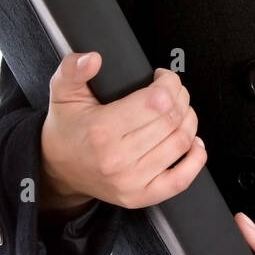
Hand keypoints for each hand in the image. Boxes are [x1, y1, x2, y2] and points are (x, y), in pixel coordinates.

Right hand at [39, 52, 206, 210]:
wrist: (58, 170)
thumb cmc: (66, 129)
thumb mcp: (62, 92)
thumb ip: (73, 69)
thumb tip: (93, 59)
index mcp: (101, 130)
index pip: (157, 101)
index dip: (169, 83)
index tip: (163, 77)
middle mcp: (118, 159)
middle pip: (172, 119)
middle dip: (180, 97)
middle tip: (172, 90)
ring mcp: (131, 180)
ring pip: (181, 143)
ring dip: (189, 120)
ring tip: (179, 110)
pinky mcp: (140, 196)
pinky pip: (181, 179)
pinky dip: (196, 158)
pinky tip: (194, 143)